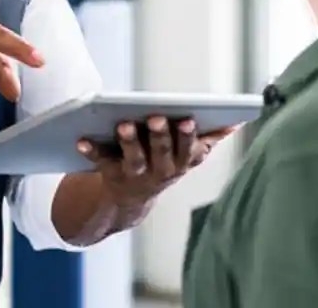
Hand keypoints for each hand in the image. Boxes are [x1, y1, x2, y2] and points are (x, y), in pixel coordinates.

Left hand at [77, 117, 238, 207]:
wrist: (131, 201)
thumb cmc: (164, 164)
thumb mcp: (189, 155)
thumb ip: (211, 137)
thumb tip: (237, 121)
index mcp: (182, 163)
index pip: (189, 150)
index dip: (188, 136)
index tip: (188, 119)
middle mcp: (161, 172)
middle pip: (162, 154)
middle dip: (160, 136)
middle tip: (155, 117)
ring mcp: (135, 175)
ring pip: (134, 159)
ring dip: (129, 142)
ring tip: (123, 124)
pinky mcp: (111, 174)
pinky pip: (99, 161)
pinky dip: (90, 150)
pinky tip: (80, 138)